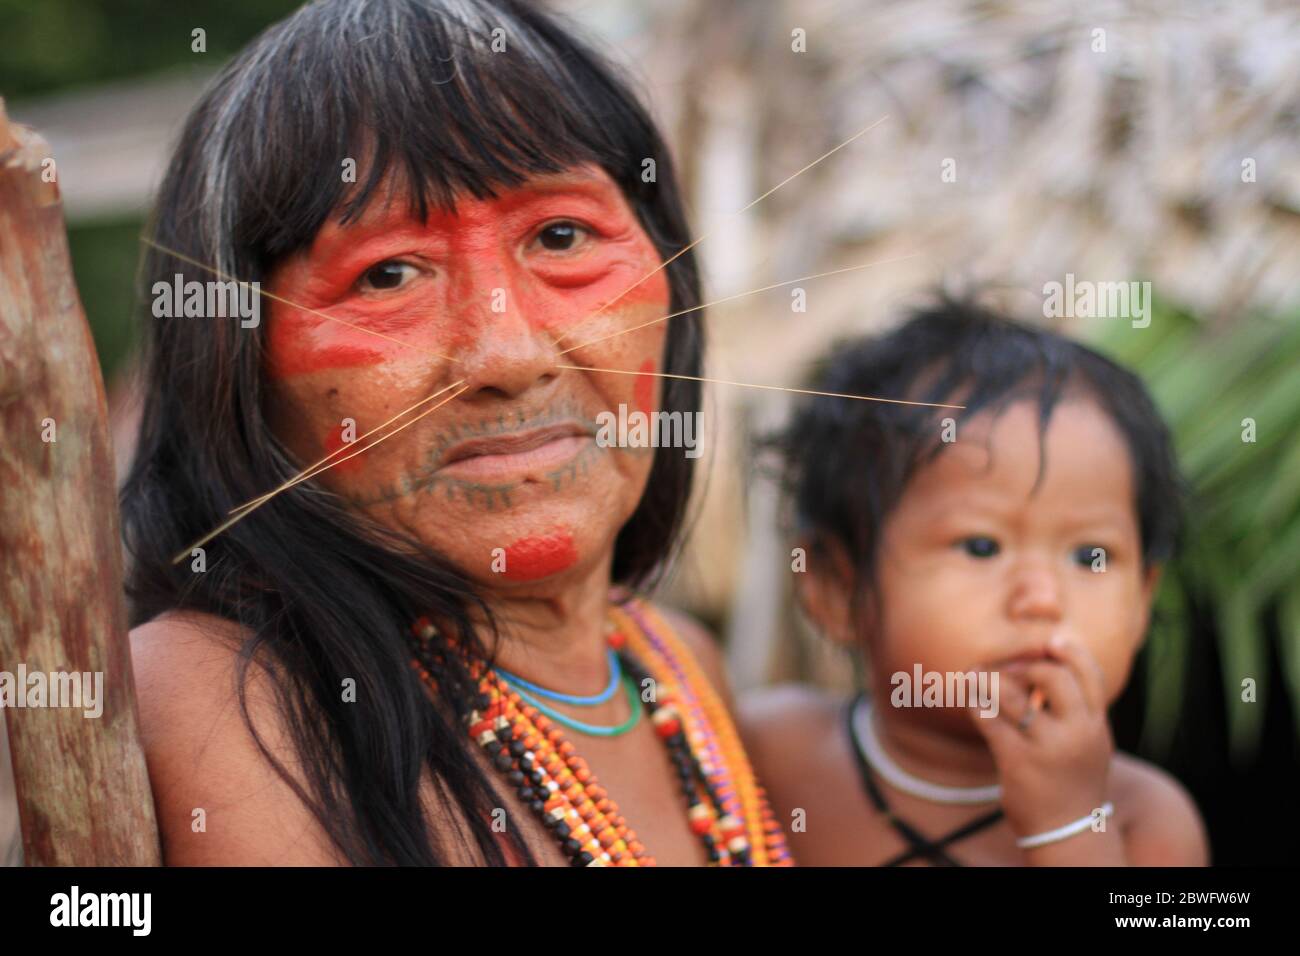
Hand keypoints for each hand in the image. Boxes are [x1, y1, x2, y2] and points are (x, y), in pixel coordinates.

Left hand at [965, 636, 1116, 850]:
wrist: (1070, 833)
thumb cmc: (1072, 779)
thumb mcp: (1089, 743)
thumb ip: (1075, 709)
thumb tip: (1044, 665)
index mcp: (1097, 725)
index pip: (1089, 673)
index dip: (1070, 650)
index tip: (1050, 642)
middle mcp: (1077, 733)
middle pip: (1052, 676)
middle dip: (1024, 667)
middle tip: (1006, 672)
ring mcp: (1048, 748)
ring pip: (1011, 694)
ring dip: (987, 680)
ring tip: (975, 678)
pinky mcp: (1018, 762)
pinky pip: (989, 720)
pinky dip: (976, 704)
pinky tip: (972, 703)